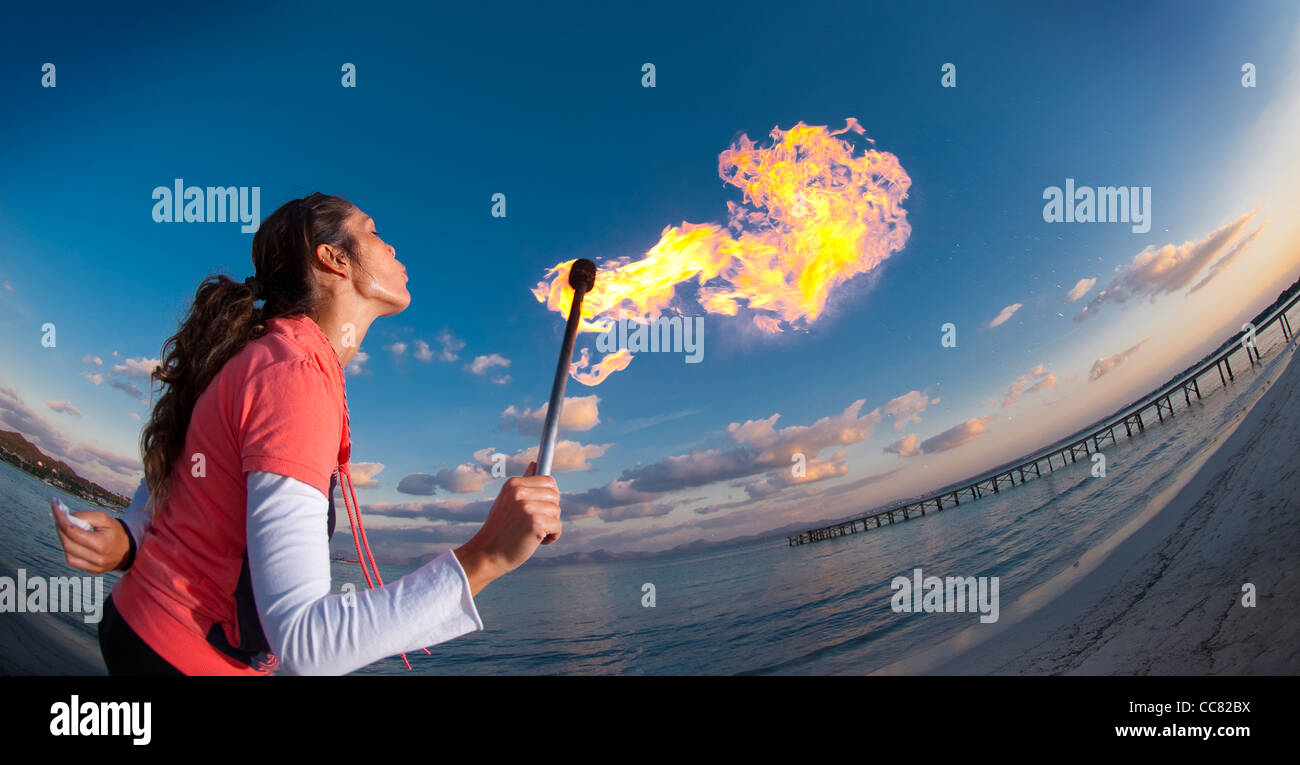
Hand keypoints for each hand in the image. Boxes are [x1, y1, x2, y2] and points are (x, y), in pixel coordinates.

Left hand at [52, 503, 131, 573]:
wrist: (130, 550)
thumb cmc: (116, 532)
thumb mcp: (105, 519)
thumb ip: (86, 516)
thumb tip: (67, 518)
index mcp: (100, 544)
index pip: (72, 532)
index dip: (61, 519)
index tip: (54, 507)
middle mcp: (96, 558)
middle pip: (68, 543)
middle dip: (60, 529)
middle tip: (58, 517)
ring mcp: (93, 567)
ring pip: (68, 554)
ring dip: (63, 540)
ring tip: (66, 529)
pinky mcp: (91, 571)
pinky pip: (73, 561)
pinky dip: (69, 550)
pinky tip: (72, 542)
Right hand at [454, 461, 560, 595]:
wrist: (487, 554)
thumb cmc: (500, 530)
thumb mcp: (507, 501)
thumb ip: (523, 484)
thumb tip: (535, 464)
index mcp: (513, 484)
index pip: (548, 481)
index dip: (549, 497)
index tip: (541, 508)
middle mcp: (520, 492)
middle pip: (555, 496)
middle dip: (550, 511)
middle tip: (533, 523)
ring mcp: (527, 507)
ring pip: (557, 512)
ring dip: (550, 526)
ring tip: (531, 533)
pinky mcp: (535, 522)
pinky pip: (557, 527)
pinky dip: (552, 537)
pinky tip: (536, 541)